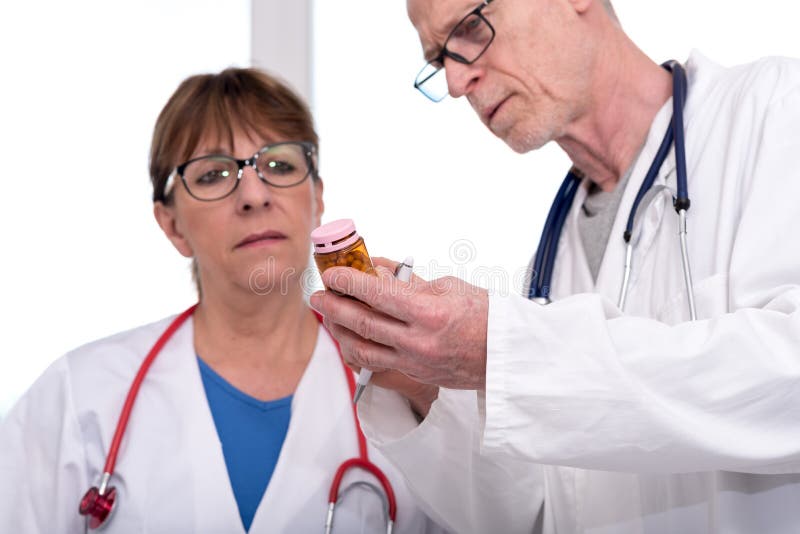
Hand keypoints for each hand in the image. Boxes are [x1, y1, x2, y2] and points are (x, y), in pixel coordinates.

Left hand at [310, 257, 488, 390]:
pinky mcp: (415, 375)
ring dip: (339, 330)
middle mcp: (419, 341)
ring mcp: (415, 362)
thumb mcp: (449, 287)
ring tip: (328, 315)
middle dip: (334, 306)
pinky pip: (375, 363)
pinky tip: (348, 337)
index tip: (332, 273)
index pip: (377, 294)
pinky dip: (357, 349)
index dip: (349, 282)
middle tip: (318, 294)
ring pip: (362, 349)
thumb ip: (408, 282)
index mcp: (430, 313)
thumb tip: (376, 270)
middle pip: (363, 323)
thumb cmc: (485, 316)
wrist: (506, 356)